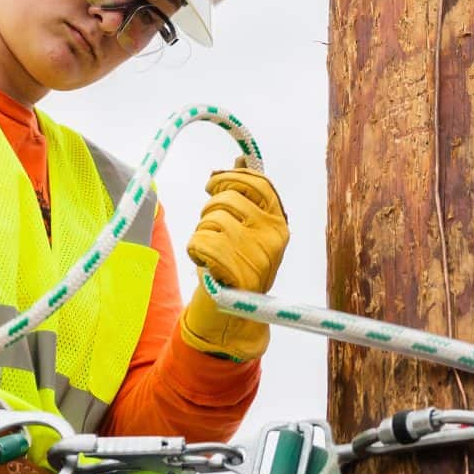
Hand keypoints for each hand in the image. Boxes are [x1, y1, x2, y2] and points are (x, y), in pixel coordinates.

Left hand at [181, 168, 289, 360]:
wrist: (234, 316)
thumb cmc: (236, 266)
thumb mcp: (247, 229)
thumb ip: (244, 195)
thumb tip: (239, 158)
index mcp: (279, 223)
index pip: (258, 183)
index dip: (230, 177)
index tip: (213, 183)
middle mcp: (273, 236)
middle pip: (228, 198)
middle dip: (209, 208)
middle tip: (209, 226)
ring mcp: (258, 253)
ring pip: (211, 219)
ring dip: (200, 232)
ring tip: (209, 250)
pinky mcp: (238, 270)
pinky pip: (202, 240)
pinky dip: (194, 249)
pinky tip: (203, 263)